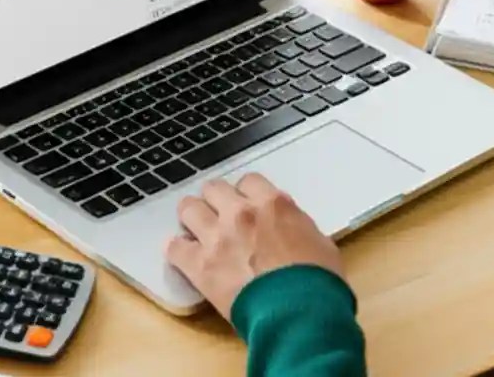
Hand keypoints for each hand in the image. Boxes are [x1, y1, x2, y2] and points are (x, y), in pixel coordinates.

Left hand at [165, 173, 344, 318]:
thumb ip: (296, 225)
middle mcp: (241, 213)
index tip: (247, 204)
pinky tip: (183, 255)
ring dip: (193, 217)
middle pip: (214, 188)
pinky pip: (174, 248)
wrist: (298, 313)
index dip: (247, 193)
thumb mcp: (319, 241)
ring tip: (196, 229)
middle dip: (217, 200)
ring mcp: (217, 238)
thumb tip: (286, 224)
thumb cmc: (317, 281)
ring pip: (188, 208)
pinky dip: (177, 250)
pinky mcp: (200, 266)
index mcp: (272, 204)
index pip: (249, 181)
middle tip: (220, 214)